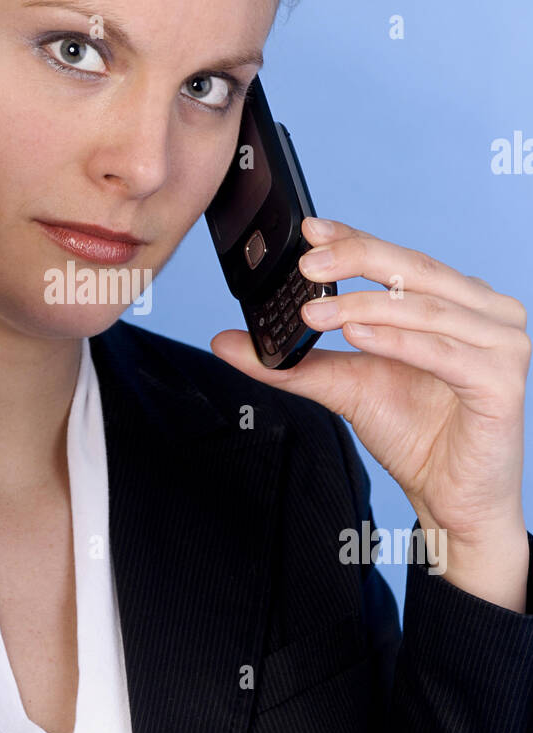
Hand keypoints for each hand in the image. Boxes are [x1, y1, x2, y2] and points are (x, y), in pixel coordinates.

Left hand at [211, 216, 530, 600]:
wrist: (452, 500)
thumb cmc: (415, 435)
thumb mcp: (344, 385)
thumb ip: (294, 359)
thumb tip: (228, 341)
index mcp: (456, 300)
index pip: (400, 257)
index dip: (354, 239)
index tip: (310, 232)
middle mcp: (485, 310)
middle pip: (415, 271)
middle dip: (355, 261)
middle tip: (306, 264)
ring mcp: (501, 342)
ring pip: (424, 310)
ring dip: (364, 305)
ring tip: (316, 313)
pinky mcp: (503, 380)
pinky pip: (443, 351)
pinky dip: (397, 340)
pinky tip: (357, 334)